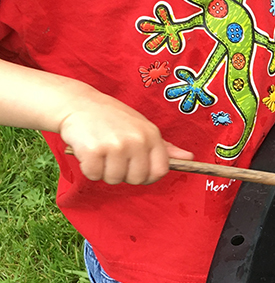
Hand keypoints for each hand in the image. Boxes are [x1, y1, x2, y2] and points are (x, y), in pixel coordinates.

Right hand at [59, 93, 192, 184]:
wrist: (77, 103)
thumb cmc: (113, 118)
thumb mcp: (142, 127)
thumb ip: (164, 147)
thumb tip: (189, 158)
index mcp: (151, 135)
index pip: (160, 170)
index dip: (148, 176)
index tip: (136, 170)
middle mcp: (136, 140)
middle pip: (137, 179)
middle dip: (123, 174)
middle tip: (113, 156)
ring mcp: (115, 145)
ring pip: (114, 179)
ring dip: (104, 171)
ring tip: (100, 151)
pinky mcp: (93, 150)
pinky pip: (94, 175)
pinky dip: (88, 168)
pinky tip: (87, 151)